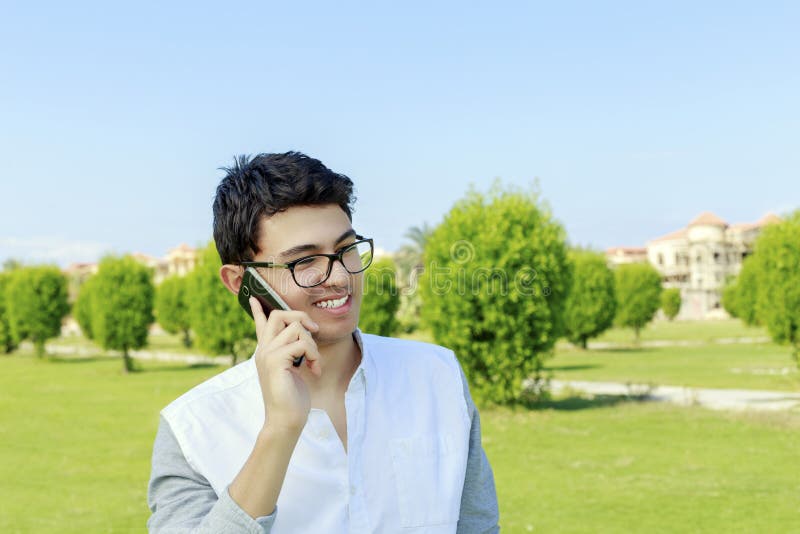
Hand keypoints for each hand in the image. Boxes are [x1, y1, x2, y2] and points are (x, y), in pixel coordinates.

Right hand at [249, 297, 320, 434]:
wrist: (286, 420)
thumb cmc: (292, 398)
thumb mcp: (293, 370)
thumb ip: (293, 353)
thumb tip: (302, 338)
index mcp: (266, 351)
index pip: (260, 324)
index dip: (258, 310)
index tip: (254, 297)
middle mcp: (263, 350)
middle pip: (280, 315)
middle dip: (301, 317)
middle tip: (314, 331)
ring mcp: (267, 355)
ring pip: (297, 329)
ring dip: (313, 345)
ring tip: (314, 363)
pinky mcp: (276, 362)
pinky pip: (302, 344)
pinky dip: (314, 355)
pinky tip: (314, 370)